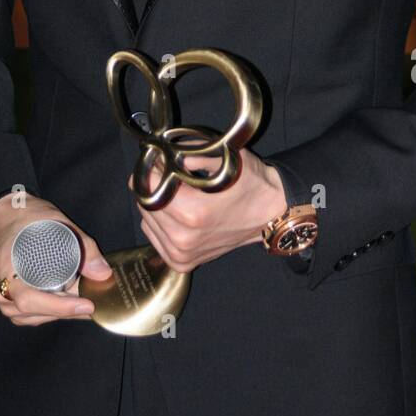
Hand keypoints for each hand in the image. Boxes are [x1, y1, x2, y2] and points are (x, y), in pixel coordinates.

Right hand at [0, 192, 112, 326]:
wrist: (6, 218)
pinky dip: (51, 313)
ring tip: (84, 302)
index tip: (86, 304)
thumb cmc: (28, 219)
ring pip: (34, 317)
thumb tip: (102, 273)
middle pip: (35, 311)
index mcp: (6, 267)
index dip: (59, 307)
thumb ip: (83, 248)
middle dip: (67, 310)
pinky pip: (31, 316)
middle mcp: (1, 287)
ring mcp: (3, 297)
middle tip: (94, 303)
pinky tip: (68, 305)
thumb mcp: (58, 223)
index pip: (30, 299)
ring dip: (60, 313)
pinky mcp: (9, 302)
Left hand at [127, 148, 285, 271]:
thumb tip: (163, 154)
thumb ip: (191, 153)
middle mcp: (184, 239)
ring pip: (146, 220)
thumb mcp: (225, 157)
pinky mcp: (181, 262)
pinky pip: (154, 236)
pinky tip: (177, 212)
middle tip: (168, 174)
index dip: (150, 170)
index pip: (148, 189)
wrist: (270, 213)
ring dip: (155, 203)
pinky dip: (159, 221)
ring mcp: (181, 254)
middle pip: (145, 204)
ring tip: (178, 194)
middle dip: (152, 185)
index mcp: (194, 214)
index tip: (159, 161)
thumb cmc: (251, 183)